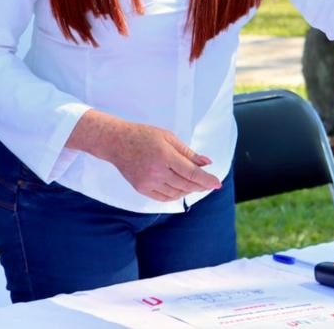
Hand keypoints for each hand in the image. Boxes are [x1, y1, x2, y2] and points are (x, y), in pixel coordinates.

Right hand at [70, 111, 219, 201]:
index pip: (191, 173)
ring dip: (189, 190)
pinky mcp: (141, 189)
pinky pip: (164, 198)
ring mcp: (147, 182)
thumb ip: (188, 153)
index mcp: (165, 156)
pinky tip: (181, 188)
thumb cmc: (144, 136)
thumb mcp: (168, 138)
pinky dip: (176, 195)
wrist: (117, 143)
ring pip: (176, 193)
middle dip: (200, 186)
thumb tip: (206, 163)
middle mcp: (156, 172)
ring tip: (195, 183)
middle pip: (186, 185)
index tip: (217, 184)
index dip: (206, 180)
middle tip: (209, 183)